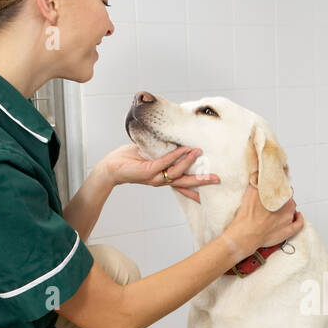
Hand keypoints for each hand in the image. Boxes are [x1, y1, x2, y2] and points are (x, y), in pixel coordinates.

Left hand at [102, 144, 218, 195]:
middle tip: (217, 178)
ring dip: (189, 161)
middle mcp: (162, 180)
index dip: (196, 188)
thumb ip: (163, 150)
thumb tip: (174, 138)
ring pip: (177, 172)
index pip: (183, 183)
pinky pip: (165, 163)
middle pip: (185, 182)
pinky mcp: (148, 171)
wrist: (111, 166)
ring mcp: (155, 177)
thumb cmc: (129, 159)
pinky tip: (184, 149)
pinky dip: (175, 156)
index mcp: (164, 177)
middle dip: (201, 181)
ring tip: (199, 151)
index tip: (210, 189)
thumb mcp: (150, 154)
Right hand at [225, 183, 303, 254]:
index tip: (275, 189)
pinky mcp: (288, 230)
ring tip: (278, 210)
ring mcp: (288, 219)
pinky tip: (297, 217)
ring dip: (287, 209)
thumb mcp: (251, 190)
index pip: (284, 186)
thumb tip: (260, 175)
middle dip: (281, 199)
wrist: (246, 233)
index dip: (279, 187)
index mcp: (280, 194)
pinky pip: (299, 224)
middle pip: (288, 198)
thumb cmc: (248, 215)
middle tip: (272, 201)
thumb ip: (258, 181)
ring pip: (292, 210)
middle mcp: (287, 205)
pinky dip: (299, 219)